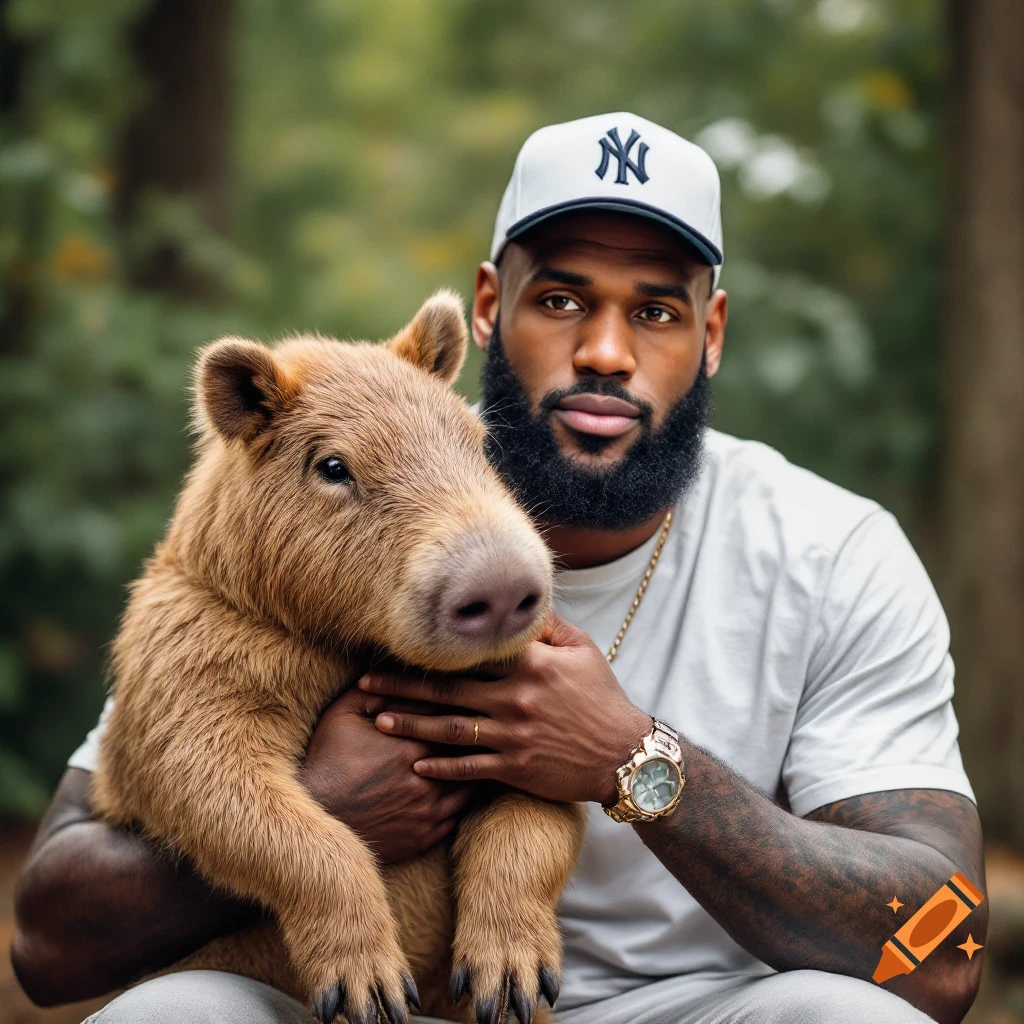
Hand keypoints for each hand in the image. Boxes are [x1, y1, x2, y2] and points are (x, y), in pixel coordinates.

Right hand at [300, 686, 470, 862]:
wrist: (316, 815)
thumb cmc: (327, 761)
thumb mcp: (342, 715)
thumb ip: (370, 691)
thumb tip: (391, 675)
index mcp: (411, 747)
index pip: (453, 725)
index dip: (459, 716)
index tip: (464, 710)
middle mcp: (427, 781)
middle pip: (466, 756)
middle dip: (472, 744)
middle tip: (479, 733)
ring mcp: (428, 813)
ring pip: (467, 789)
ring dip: (468, 774)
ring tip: (473, 761)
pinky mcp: (423, 838)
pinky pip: (455, 819)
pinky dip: (457, 804)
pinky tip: (454, 793)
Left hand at [359, 615, 652, 805]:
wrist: (625, 754)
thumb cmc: (602, 697)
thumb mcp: (583, 650)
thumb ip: (547, 626)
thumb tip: (517, 605)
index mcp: (530, 664)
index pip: (472, 652)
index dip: (432, 650)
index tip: (397, 645)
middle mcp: (516, 698)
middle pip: (448, 691)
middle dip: (402, 688)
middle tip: (364, 684)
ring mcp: (514, 735)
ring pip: (451, 729)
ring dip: (410, 725)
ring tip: (377, 720)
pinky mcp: (516, 768)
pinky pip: (470, 769)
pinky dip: (442, 769)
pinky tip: (415, 765)